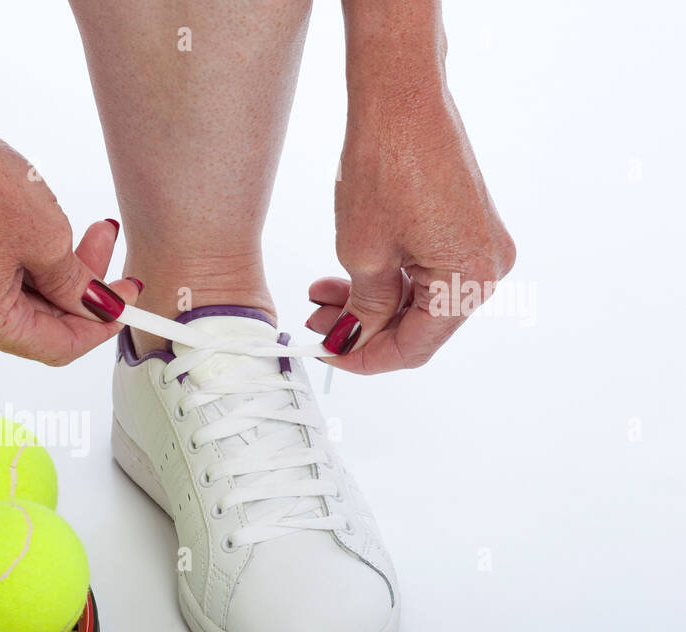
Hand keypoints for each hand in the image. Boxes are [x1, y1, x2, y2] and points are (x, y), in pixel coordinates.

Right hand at [0, 129, 137, 364]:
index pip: (59, 347)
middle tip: (108, 251)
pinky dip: (28, 264)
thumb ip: (77, 285)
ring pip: (21, 300)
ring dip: (58, 272)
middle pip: (39, 323)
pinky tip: (49, 232)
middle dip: (80, 290)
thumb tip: (98, 306)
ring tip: (88, 230)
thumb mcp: (47, 238)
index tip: (126, 302)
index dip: (100, 325)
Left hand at [308, 96, 515, 372]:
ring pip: (417, 300)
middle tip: (317, 327)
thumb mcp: (363, 254)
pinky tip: (344, 281)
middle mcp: (487, 266)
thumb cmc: (388, 164)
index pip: (414, 347)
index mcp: (470, 279)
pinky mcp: (466, 227)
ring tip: (321, 301)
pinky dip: (386, 280)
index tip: (328, 355)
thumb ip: (364, 310)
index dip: (365, 358)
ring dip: (369, 306)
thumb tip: (354, 339)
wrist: (400, 100)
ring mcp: (480, 245)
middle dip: (364, 329)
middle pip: (418, 326)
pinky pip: (424, 272)